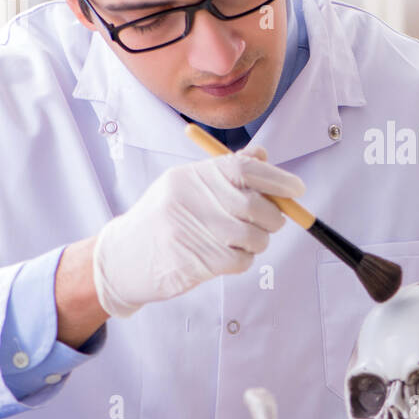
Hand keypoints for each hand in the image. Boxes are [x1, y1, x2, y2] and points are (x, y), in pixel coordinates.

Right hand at [92, 144, 305, 318]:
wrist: (122, 258)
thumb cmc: (163, 218)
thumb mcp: (187, 185)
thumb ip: (224, 171)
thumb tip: (263, 155)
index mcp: (193, 176)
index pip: (246, 169)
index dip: (278, 179)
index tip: (297, 190)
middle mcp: (193, 200)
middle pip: (256, 205)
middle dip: (274, 217)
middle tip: (272, 222)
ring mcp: (194, 232)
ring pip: (254, 236)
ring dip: (258, 241)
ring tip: (241, 241)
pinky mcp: (196, 262)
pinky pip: (241, 260)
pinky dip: (242, 260)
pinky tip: (225, 256)